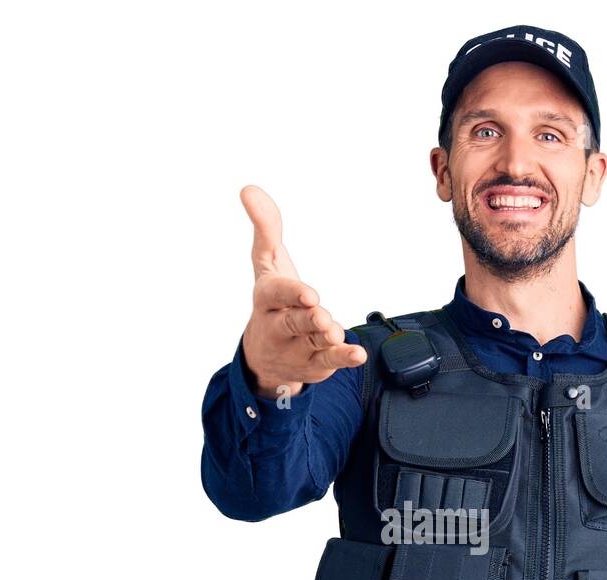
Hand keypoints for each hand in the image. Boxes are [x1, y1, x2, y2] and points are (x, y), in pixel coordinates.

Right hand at [239, 185, 366, 399]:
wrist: (265, 358)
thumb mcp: (267, 263)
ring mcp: (298, 347)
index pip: (276, 294)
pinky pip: (330, 361)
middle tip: (321, 317)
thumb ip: (266, 228)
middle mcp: (279, 326)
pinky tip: (358, 354)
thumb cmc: (272, 301)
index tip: (309, 294)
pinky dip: (343, 358)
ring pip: (313, 342)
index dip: (291, 294)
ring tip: (335, 333)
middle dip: (307, 319)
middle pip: (293, 322)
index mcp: (267, 299)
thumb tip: (249, 189)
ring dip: (326, 338)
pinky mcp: (316, 363)